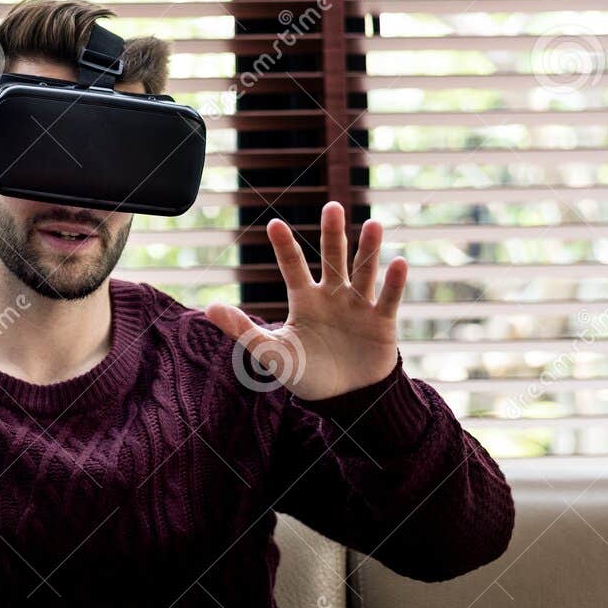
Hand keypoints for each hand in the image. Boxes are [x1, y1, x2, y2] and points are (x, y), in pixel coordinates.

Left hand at [205, 202, 406, 401]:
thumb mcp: (271, 352)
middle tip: (332, 207)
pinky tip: (399, 262)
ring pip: (364, 272)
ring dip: (369, 249)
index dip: (285, 247)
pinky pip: (387, 299)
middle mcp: (332, 296)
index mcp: (304, 300)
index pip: (292, 267)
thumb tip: (208, 308)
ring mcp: (358, 306)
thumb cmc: (305, 373)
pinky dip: (394, 283)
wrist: (343, 399)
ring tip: (373, 225)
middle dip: (332, 234)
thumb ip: (242, 330)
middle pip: (333, 259)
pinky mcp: (381, 322)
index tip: (274, 224)